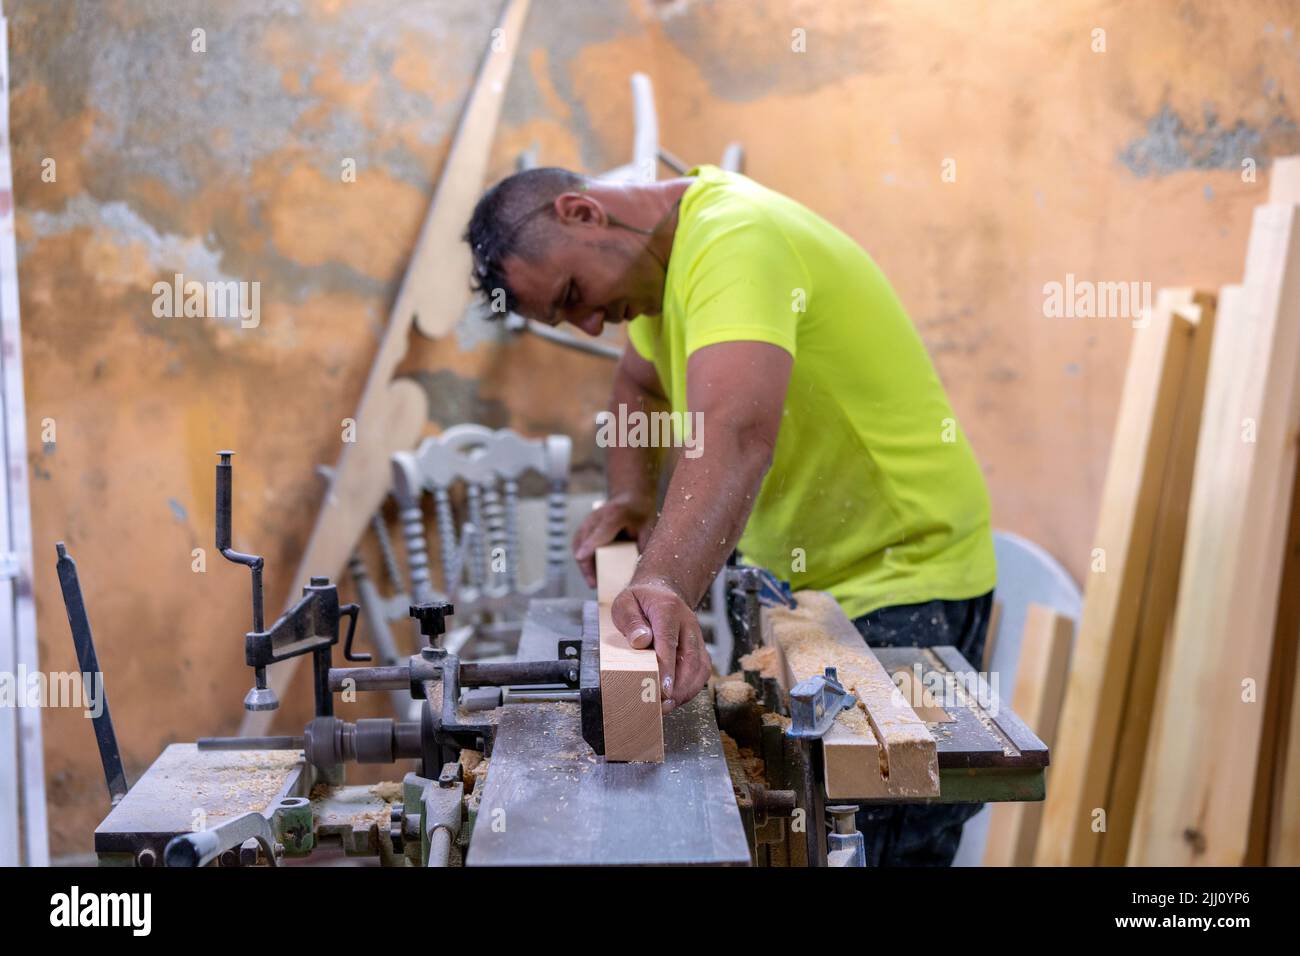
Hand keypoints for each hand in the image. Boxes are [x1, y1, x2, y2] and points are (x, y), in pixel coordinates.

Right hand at [572, 494, 656, 587]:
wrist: (630, 498)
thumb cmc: (640, 515)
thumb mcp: (648, 527)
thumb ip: (642, 545)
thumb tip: (638, 569)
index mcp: (616, 514)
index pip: (600, 531)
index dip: (590, 544)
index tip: (580, 557)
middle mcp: (597, 516)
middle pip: (585, 540)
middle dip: (586, 563)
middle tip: (594, 583)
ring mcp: (588, 521)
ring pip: (578, 543)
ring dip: (584, 564)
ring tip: (593, 582)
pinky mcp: (584, 527)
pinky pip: (578, 544)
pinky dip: (583, 559)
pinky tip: (591, 573)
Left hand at [610, 578, 711, 713]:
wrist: (662, 592)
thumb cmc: (641, 601)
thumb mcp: (626, 603)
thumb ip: (630, 620)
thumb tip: (640, 641)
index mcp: (668, 610)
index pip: (669, 641)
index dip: (668, 667)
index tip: (663, 688)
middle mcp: (688, 624)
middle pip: (690, 658)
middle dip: (678, 686)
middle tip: (663, 704)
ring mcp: (697, 636)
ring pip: (700, 667)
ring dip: (686, 690)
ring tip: (668, 706)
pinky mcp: (700, 648)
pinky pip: (702, 670)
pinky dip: (692, 688)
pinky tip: (677, 698)